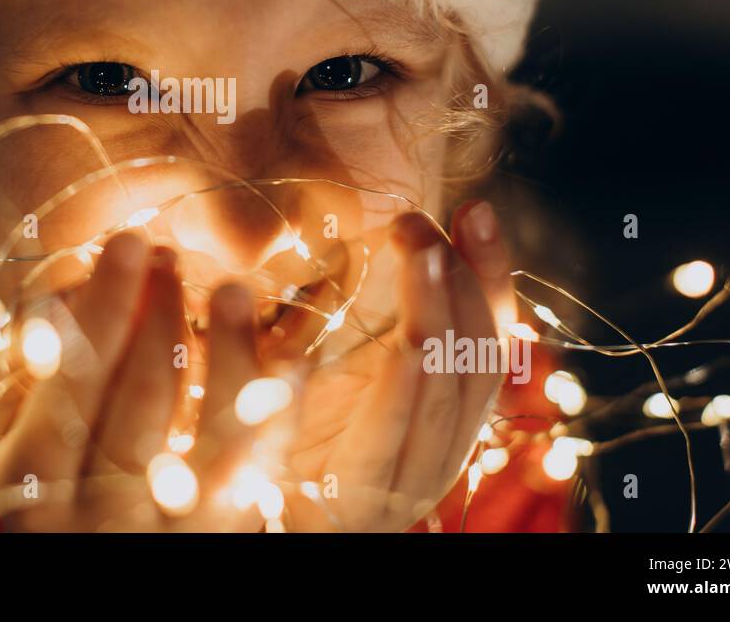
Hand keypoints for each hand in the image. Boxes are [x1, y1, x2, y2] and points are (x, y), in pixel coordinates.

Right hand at [0, 232, 291, 530]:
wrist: (102, 555)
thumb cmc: (62, 480)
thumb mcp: (24, 433)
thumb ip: (32, 371)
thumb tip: (64, 285)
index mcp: (27, 473)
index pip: (65, 382)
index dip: (102, 307)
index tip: (127, 241)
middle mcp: (85, 512)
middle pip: (133, 402)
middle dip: (160, 316)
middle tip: (169, 253)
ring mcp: (151, 533)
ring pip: (202, 436)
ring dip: (225, 351)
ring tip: (232, 291)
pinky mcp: (212, 542)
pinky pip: (252, 472)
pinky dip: (272, 410)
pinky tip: (286, 359)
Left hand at [284, 201, 515, 530]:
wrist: (240, 521)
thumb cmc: (276, 437)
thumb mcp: (320, 364)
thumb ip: (355, 315)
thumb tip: (385, 230)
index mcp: (438, 417)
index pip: (487, 338)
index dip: (490, 273)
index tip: (474, 209)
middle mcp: (437, 451)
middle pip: (475, 360)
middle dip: (457, 282)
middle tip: (420, 222)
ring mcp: (406, 485)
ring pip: (445, 397)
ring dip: (438, 319)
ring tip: (425, 255)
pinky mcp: (361, 506)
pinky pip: (390, 443)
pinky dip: (404, 390)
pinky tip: (410, 343)